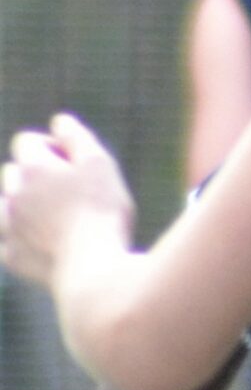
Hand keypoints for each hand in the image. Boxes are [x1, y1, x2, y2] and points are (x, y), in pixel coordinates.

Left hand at [1, 115, 134, 286]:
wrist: (92, 268)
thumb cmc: (102, 211)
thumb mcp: (100, 163)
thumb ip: (75, 137)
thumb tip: (58, 120)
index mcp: (33, 167)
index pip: (26, 141)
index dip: (51, 146)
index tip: (74, 162)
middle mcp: (11, 194)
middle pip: (14, 172)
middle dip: (35, 175)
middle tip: (71, 190)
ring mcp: (7, 226)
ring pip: (4, 205)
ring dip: (22, 204)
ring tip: (54, 216)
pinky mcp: (10, 255)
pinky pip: (6, 238)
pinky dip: (19, 235)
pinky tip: (44, 240)